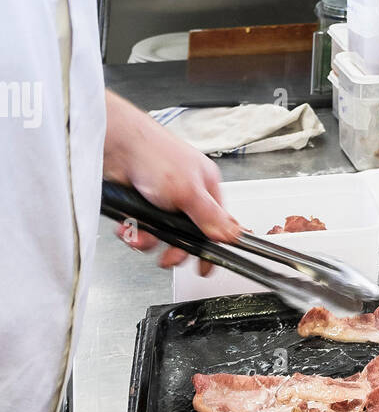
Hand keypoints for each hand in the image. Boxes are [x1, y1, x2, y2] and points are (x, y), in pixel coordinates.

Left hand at [104, 90, 240, 273]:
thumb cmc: (154, 155)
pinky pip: (141, 227)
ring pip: (161, 234)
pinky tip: (129, 226)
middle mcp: (186, 193)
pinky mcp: (140, 202)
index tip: (205, 266)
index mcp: (205, 187)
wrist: (114, 145)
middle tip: (168, 258)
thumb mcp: (188, 192)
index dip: (211, 246)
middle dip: (174, 247)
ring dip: (149, 240)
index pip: (217, 224)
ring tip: (141, 236)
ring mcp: (161, 199)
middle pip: (187, 234)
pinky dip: (134, 230)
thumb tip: (232, 235)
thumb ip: (210, 217)